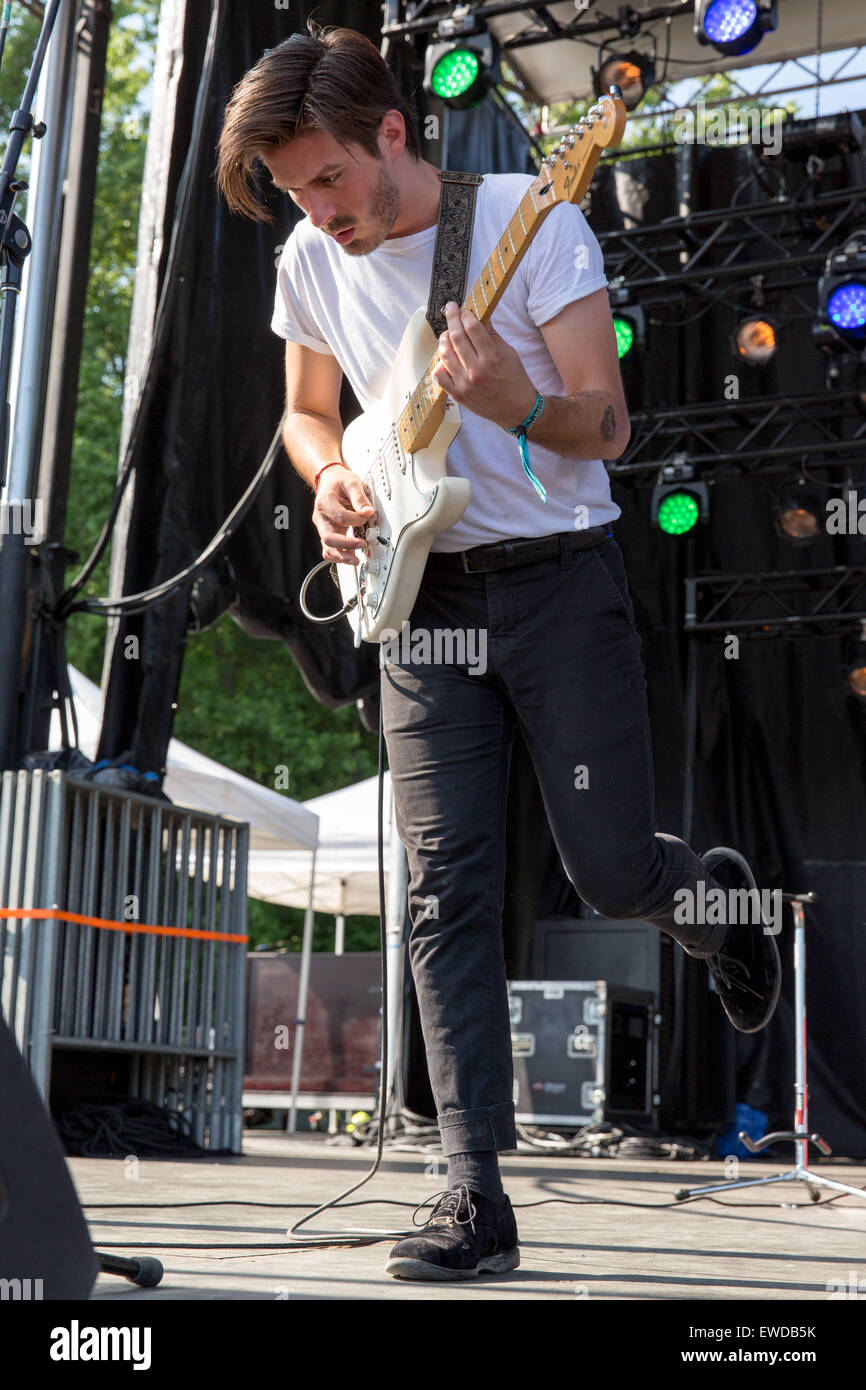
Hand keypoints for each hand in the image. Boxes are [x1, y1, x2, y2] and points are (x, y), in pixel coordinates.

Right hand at [312, 466, 374, 565]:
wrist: (330, 482)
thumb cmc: (339, 482)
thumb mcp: (352, 483)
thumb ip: (360, 498)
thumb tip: (368, 512)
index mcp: (325, 503)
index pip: (340, 517)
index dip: (356, 519)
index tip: (367, 516)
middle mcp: (321, 517)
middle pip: (328, 537)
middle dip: (346, 544)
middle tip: (362, 544)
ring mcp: (323, 527)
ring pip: (327, 547)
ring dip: (341, 556)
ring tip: (356, 559)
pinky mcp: (328, 534)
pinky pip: (329, 550)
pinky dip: (338, 556)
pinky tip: (350, 557)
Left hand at [431, 301, 536, 426]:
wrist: (516, 409)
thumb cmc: (514, 379)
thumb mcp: (509, 353)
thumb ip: (492, 335)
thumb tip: (478, 316)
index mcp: (492, 357)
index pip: (472, 327)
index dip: (465, 314)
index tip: (463, 310)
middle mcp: (477, 370)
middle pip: (456, 337)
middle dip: (451, 318)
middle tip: (450, 309)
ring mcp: (465, 383)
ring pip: (445, 353)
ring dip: (443, 339)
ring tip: (447, 334)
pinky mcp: (457, 394)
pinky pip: (439, 375)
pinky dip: (439, 363)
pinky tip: (445, 358)